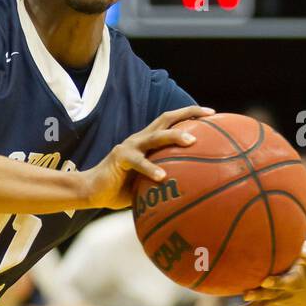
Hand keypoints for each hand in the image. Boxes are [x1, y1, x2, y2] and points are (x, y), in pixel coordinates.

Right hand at [81, 105, 215, 210]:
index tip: (213, 114)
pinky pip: (138, 162)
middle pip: (166, 119)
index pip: (171, 121)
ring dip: (174, 136)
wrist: (91, 191)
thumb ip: (165, 180)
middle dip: (189, 114)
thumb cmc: (121, 189)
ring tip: (192, 141)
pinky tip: (163, 177)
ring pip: (155, 136)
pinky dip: (151, 168)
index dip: (190, 114)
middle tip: (210, 116)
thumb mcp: (147, 183)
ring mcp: (130, 146)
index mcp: (147, 141)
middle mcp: (140, 139)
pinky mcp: (120, 157)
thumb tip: (193, 192)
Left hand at [229, 241, 305, 305]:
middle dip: (277, 282)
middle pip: (286, 283)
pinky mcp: (271, 300)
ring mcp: (281, 294)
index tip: (303, 252)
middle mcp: (294, 284)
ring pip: (270, 296)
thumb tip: (301, 245)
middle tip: (266, 281)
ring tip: (246, 295)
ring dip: (258, 296)